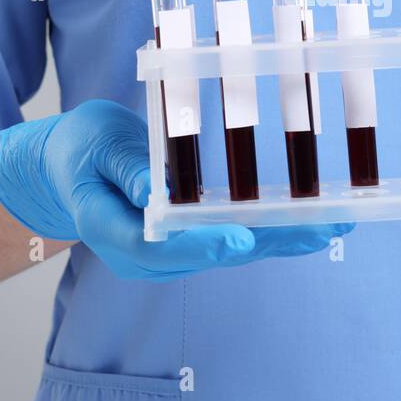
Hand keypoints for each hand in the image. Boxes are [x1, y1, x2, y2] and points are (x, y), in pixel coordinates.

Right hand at [0, 99, 350, 277]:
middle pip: (209, 254)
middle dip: (266, 242)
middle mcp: (145, 256)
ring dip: (282, 240)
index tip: (239, 237)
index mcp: (110, 231)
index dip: (200, 244)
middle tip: (319, 230)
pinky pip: (234, 240)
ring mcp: (170, 255)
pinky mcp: (190, 244)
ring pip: (230, 251)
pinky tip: (314, 227)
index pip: (157, 248)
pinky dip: (274, 233)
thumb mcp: (94, 145)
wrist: (67, 171)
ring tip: (333, 227)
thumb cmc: (79, 150)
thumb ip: (126, 167)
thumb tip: (157, 192)